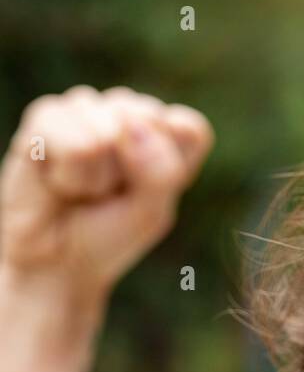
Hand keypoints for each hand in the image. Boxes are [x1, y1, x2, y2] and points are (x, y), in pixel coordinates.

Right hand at [0, 85, 213, 303]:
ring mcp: (86, 109)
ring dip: (96, 178)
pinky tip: (57, 180)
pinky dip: (69, 176)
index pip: (189, 130)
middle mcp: (126, 112)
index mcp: (165, 133)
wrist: (57, 262)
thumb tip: (128, 124)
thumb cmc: (110, 234)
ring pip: (108, 133)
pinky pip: (73, 142)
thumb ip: (161, 169)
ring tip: (83, 190)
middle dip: (131, 173)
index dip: (170, 168)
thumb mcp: (151, 213)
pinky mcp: (46, 115)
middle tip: (109, 195)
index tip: (147, 195)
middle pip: (147, 121)